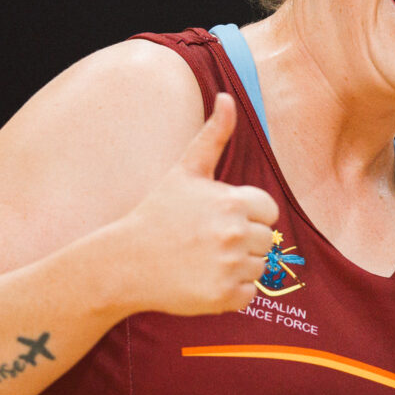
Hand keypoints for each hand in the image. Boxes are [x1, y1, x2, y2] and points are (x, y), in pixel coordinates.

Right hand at [115, 92, 278, 315]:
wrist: (125, 262)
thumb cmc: (158, 213)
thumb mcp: (186, 170)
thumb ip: (214, 135)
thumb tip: (227, 97)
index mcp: (233, 201)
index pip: (269, 212)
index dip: (247, 215)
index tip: (217, 218)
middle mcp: (235, 233)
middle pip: (267, 241)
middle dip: (242, 241)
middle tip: (206, 241)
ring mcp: (230, 267)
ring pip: (259, 268)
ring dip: (237, 267)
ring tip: (203, 259)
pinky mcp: (224, 297)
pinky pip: (248, 295)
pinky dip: (231, 292)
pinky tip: (203, 280)